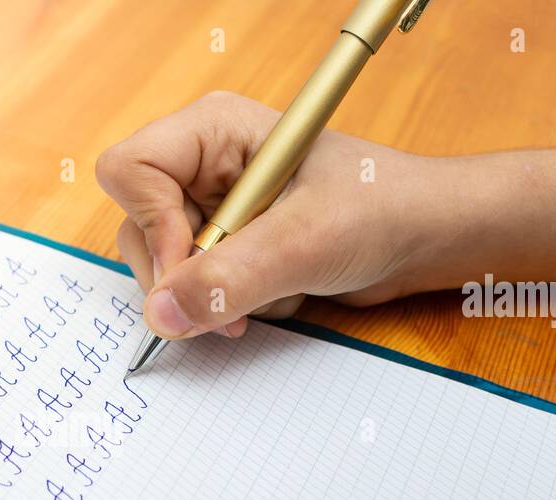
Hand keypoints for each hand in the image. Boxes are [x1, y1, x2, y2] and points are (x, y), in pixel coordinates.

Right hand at [96, 91, 555, 339]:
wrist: (426, 238)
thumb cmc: (382, 209)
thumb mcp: (304, 242)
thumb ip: (229, 277)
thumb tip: (162, 313)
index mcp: (212, 131)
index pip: (129, 170)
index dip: (152, 226)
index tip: (193, 266)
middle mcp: (202, 167)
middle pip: (137, 228)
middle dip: (182, 277)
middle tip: (228, 303)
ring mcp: (213, 209)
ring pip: (164, 269)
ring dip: (212, 298)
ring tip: (269, 295)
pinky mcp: (228, 247)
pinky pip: (196, 290)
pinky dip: (231, 306)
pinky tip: (278, 294)